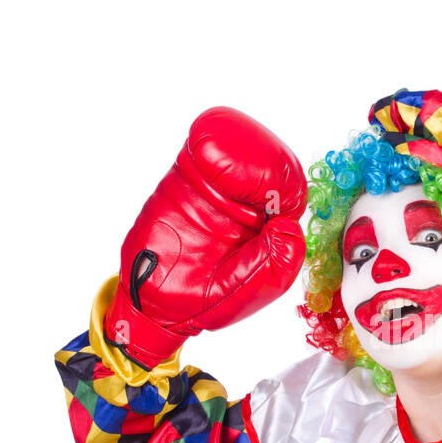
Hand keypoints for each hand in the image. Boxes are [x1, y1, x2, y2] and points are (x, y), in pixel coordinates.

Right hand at [104, 107, 306, 368]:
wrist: (150, 300)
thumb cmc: (200, 301)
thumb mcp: (244, 293)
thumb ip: (273, 266)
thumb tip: (289, 227)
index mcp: (268, 232)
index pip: (291, 197)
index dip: (286, 187)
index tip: (267, 194)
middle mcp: (248, 206)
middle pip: (270, 166)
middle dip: (264, 158)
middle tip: (240, 178)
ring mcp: (218, 189)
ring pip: (238, 150)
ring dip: (237, 146)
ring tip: (218, 168)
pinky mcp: (188, 178)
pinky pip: (203, 150)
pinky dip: (209, 141)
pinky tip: (202, 151)